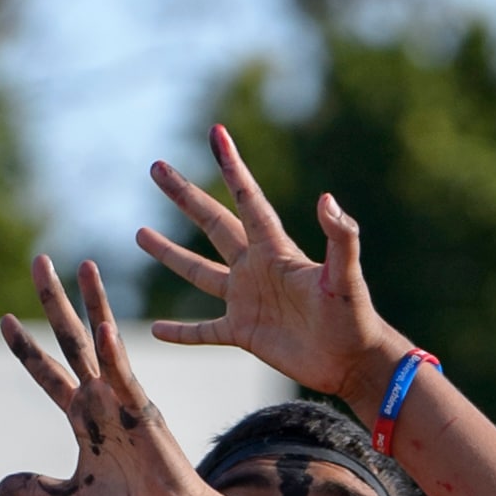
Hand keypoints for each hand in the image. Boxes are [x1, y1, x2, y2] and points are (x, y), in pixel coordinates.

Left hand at [0, 256, 215, 495]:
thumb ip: (37, 490)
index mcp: (83, 414)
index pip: (48, 373)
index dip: (26, 348)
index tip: (4, 320)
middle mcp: (100, 397)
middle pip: (71, 340)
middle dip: (54, 301)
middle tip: (38, 260)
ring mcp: (122, 400)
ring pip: (103, 343)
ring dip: (93, 303)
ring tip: (83, 265)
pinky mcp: (143, 412)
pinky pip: (125, 378)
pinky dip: (113, 355)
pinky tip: (102, 327)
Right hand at [140, 124, 407, 409]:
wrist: (353, 361)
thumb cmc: (354, 316)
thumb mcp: (345, 275)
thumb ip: (340, 237)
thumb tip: (327, 199)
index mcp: (276, 250)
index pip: (248, 200)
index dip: (232, 167)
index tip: (217, 133)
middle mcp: (256, 268)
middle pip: (213, 224)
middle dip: (185, 196)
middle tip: (156, 168)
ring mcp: (247, 301)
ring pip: (199, 272)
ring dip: (170, 254)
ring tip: (141, 233)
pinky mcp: (244, 333)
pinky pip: (204, 330)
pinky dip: (181, 332)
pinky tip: (156, 330)